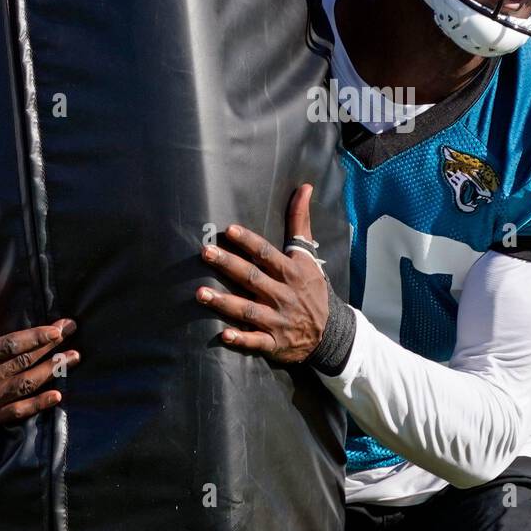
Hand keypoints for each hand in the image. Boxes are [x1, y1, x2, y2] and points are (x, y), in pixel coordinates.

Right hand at [0, 275, 79, 423]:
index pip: (7, 347)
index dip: (34, 338)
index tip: (56, 329)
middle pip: (20, 364)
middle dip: (49, 348)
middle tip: (70, 332)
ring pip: (23, 386)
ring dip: (51, 372)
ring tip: (72, 358)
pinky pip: (16, 412)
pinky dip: (38, 405)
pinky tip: (57, 395)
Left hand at [196, 184, 329, 364]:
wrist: (330, 331)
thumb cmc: (312, 289)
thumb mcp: (308, 256)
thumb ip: (300, 222)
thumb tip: (305, 188)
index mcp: (291, 272)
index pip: (267, 254)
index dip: (249, 242)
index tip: (230, 230)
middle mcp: (284, 294)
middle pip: (253, 278)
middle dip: (229, 265)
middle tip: (205, 252)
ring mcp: (278, 320)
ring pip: (249, 310)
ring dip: (225, 303)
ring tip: (199, 293)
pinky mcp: (274, 343)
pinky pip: (257, 341)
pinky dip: (241, 339)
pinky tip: (224, 335)